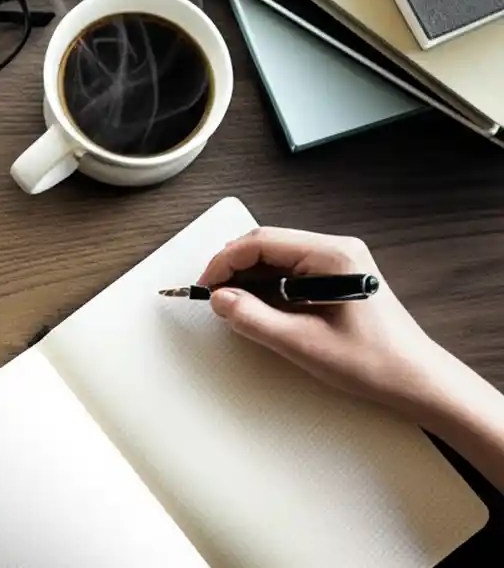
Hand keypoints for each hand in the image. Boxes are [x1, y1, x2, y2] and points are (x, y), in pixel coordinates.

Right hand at [198, 227, 459, 420]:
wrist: (416, 380)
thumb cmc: (372, 362)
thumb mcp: (302, 343)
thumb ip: (254, 319)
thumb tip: (219, 300)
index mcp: (332, 255)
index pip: (261, 242)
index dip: (225, 262)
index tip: (205, 286)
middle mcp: (337, 249)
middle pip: (267, 244)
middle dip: (233, 268)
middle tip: (212, 296)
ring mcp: (339, 262)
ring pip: (276, 257)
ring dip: (249, 278)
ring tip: (232, 306)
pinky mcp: (337, 277)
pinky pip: (291, 270)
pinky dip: (267, 286)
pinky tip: (258, 308)